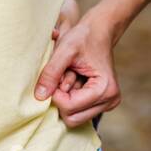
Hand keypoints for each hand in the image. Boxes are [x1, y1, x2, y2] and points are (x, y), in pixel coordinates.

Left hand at [35, 10, 120, 127]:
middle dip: (62, 100)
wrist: (99, 31)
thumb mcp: (64, 50)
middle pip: (72, 118)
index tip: (57, 76)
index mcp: (104, 89)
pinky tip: (75, 82)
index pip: (69, 107)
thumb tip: (40, 97)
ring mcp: (108, 104)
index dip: (55, 94)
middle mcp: (110, 100)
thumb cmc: (83, 37)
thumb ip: (51, 73)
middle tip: (62, 78)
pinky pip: (79, 112)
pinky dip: (72, 99)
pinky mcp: (103, 103)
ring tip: (70, 78)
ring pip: (75, 117)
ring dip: (66, 99)